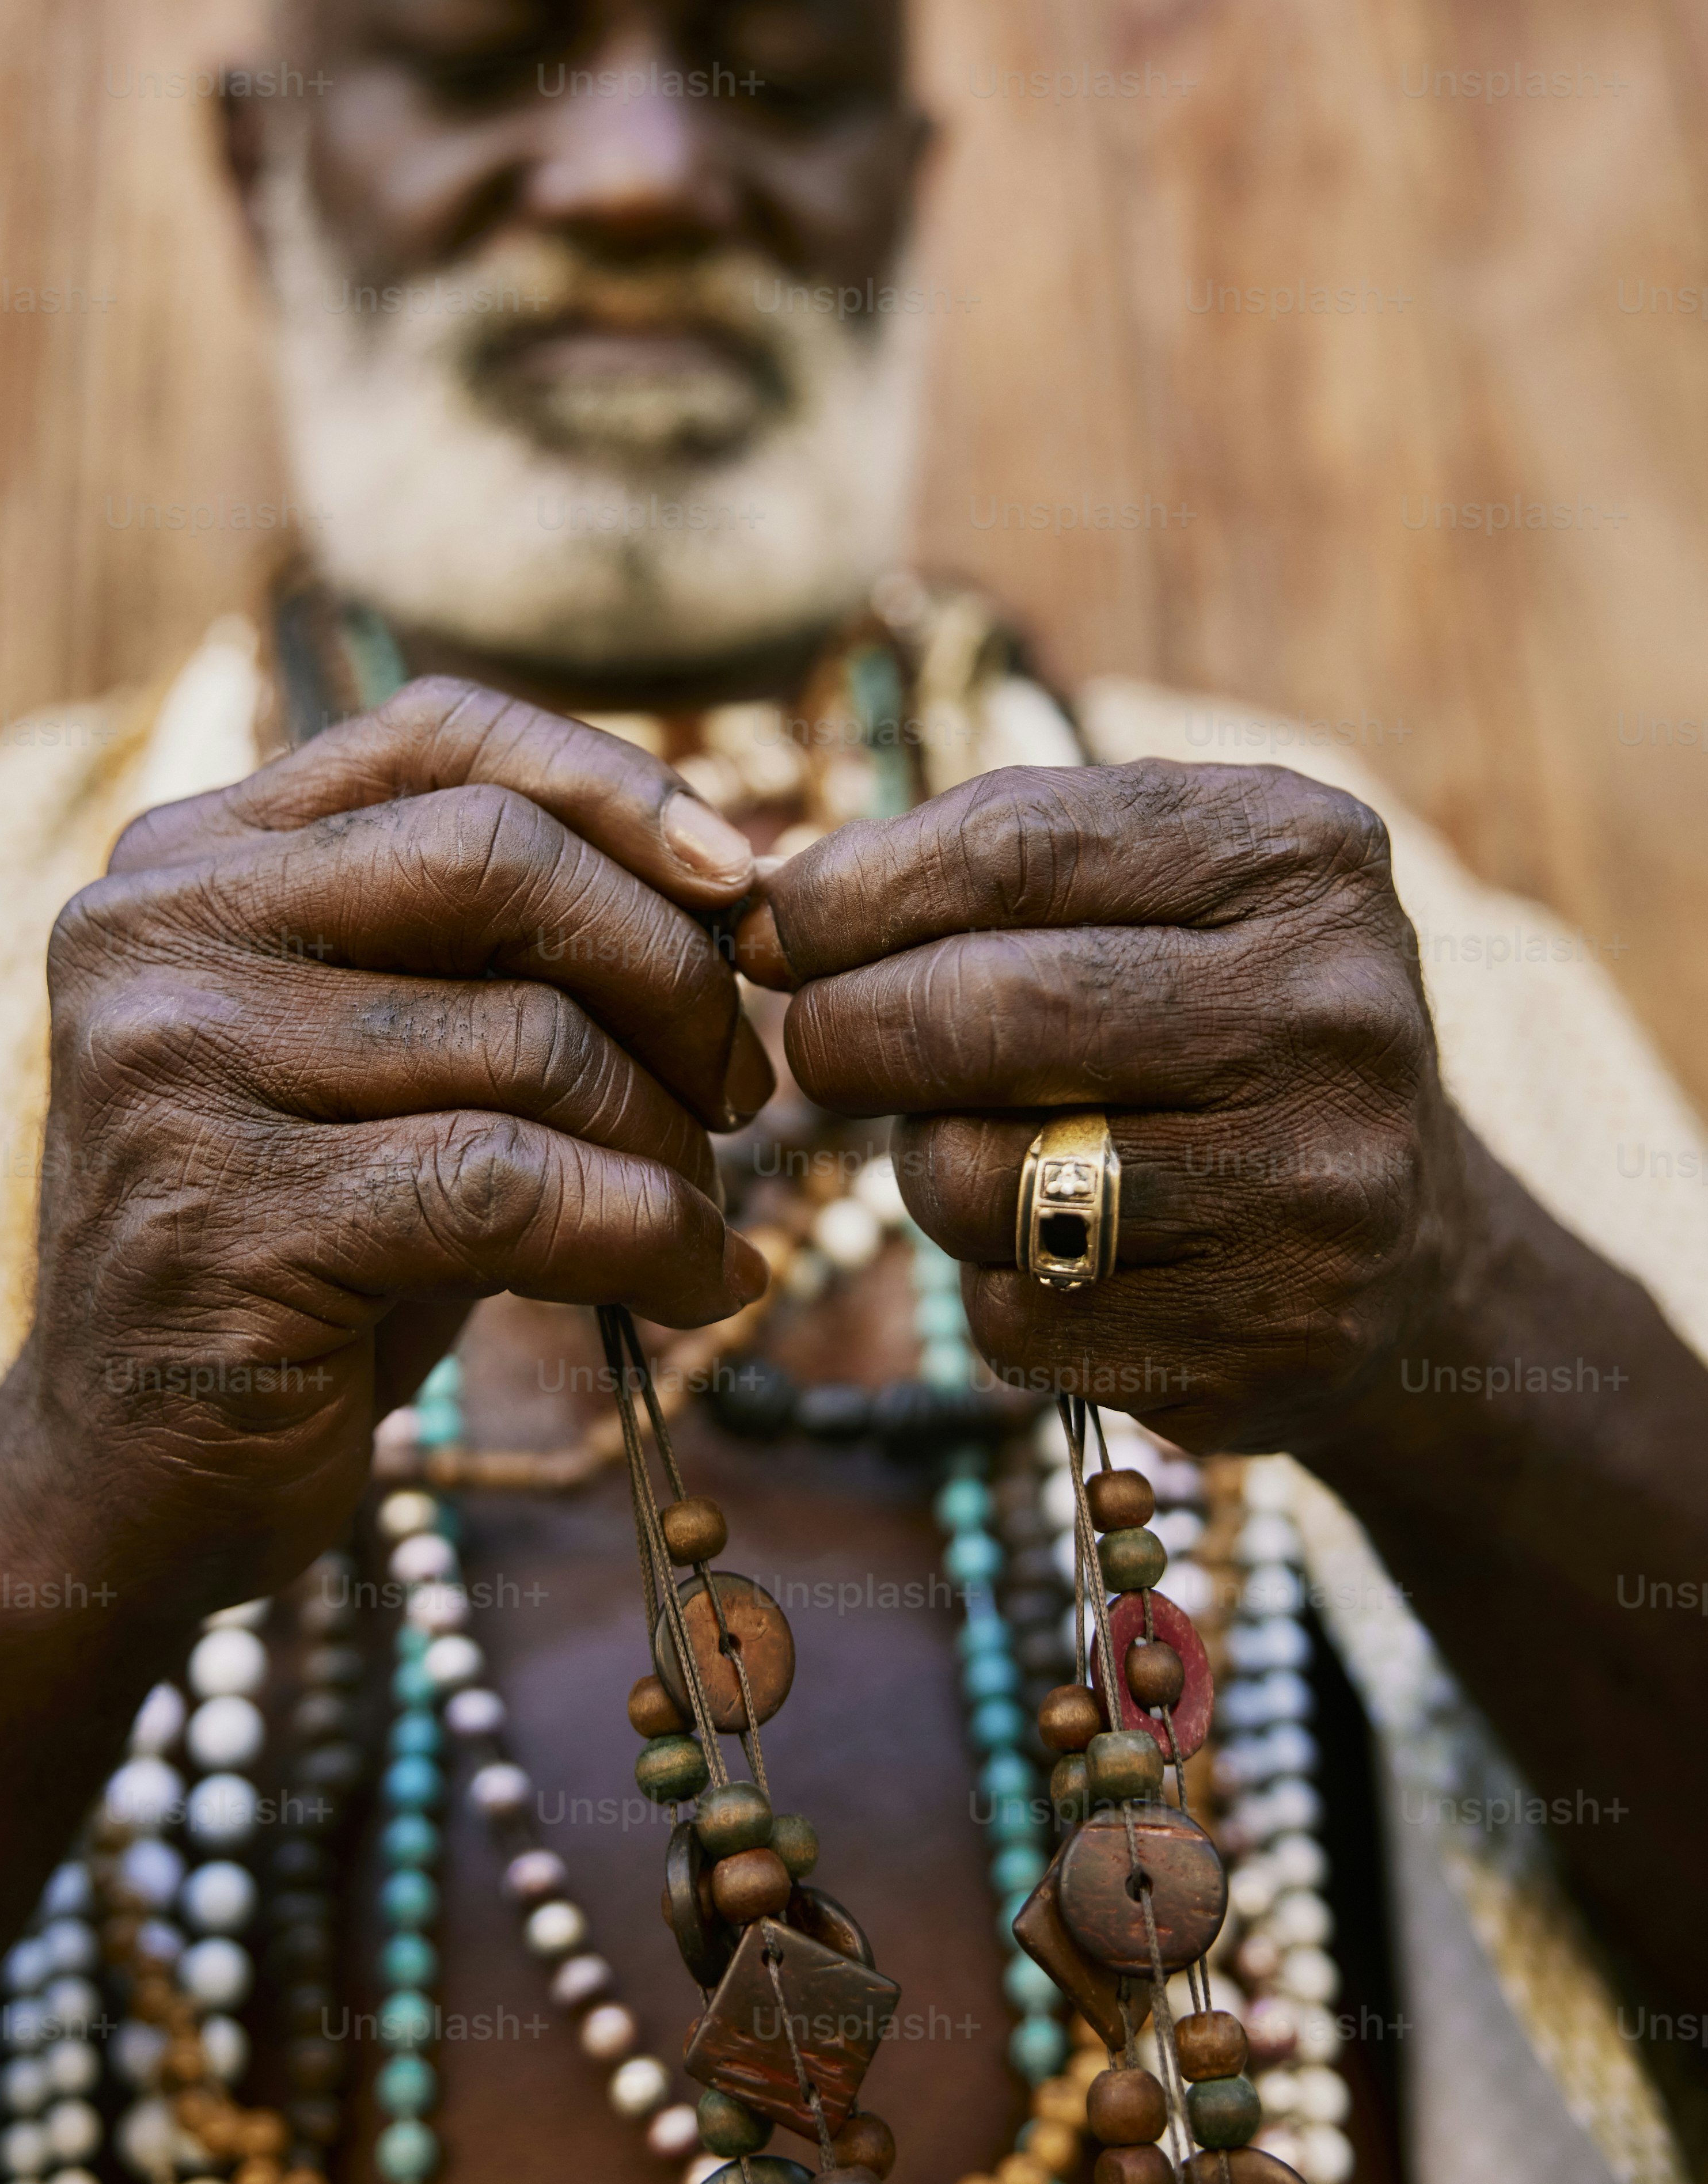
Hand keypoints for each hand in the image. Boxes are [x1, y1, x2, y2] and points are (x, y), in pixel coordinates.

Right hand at [28, 681, 772, 1599]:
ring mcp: (177, 1073)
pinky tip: (701, 1286)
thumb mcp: (392, 1059)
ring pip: (530, 1038)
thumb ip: (508, 947)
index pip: (439, 733)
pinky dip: (650, 1238)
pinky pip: (515, 1189)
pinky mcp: (227, 1224)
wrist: (124, 1482)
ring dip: (669, 1138)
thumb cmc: (306, 1249)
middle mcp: (156, 933)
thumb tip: (755, 865)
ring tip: (702, 1210)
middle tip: (740, 1087)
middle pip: (498, 859)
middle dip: (670, 969)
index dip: (620, 789)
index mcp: (192, 857)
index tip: (746, 884)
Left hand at [738, 761, 1471, 1451]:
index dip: (852, 891)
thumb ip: (986, 859)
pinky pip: (1020, 1320)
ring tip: (980, 1148)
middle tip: (817, 1045)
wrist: (1416, 1246)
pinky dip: (996, 1289)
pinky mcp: (1274, 1338)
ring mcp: (1316, 1188)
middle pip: (987, 1011)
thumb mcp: (1162, 887)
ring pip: (980, 1181)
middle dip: (847, 1030)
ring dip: (925, 1169)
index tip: (772, 926)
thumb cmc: (1223, 1024)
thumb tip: (767, 900)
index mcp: (1297, 856)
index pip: (1013, 845)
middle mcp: (1330, 1012)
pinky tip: (1061, 1257)